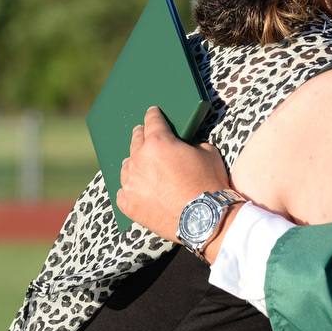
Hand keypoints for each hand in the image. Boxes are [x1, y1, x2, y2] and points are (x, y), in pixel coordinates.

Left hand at [117, 107, 230, 241]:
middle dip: (141, 135)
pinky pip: (123, 191)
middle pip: (136, 140)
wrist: (204, 218)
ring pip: (126, 166)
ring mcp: (131, 183)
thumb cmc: (209, 184)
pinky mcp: (128, 204)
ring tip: (143, 167)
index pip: (152, 121)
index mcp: (159, 142)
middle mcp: (139, 160)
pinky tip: (139, 189)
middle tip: (144, 134)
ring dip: (135, 163)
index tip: (152, 112)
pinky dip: (130, 188)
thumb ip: (191, 144)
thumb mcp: (208, 153)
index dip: (153, 115)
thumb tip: (184, 147)